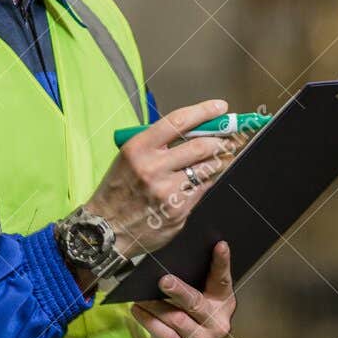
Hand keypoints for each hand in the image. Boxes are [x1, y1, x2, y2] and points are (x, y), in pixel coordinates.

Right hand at [83, 100, 249, 261]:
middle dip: (220, 139)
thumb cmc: (118, 191)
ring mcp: (167, 190)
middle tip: (229, 136)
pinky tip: (206, 177)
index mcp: (138, 148)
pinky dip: (208, 180)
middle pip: (200, 145)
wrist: (108, 229)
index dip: (204, 111)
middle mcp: (152, 167)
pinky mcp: (178, 210)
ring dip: (220, 159)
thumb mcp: (128, 158)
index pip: (178, 121)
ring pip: (207, 168)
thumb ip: (157, 144)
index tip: (220, 107)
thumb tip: (193, 130)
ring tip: (222, 155)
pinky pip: (202, 188)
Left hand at [130, 241, 235, 337]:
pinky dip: (149, 321)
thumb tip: (169, 259)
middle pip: (196, 303)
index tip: (220, 245)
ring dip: (155, 307)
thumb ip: (192, 283)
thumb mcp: (196, 301)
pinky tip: (138, 311)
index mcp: (223, 303)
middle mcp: (218, 323)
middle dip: (179, 291)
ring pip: (176, 319)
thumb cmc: (187, 318)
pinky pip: (165, 335)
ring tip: (141, 297)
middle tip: (163, 280)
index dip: (222, 263)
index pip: (222, 280)